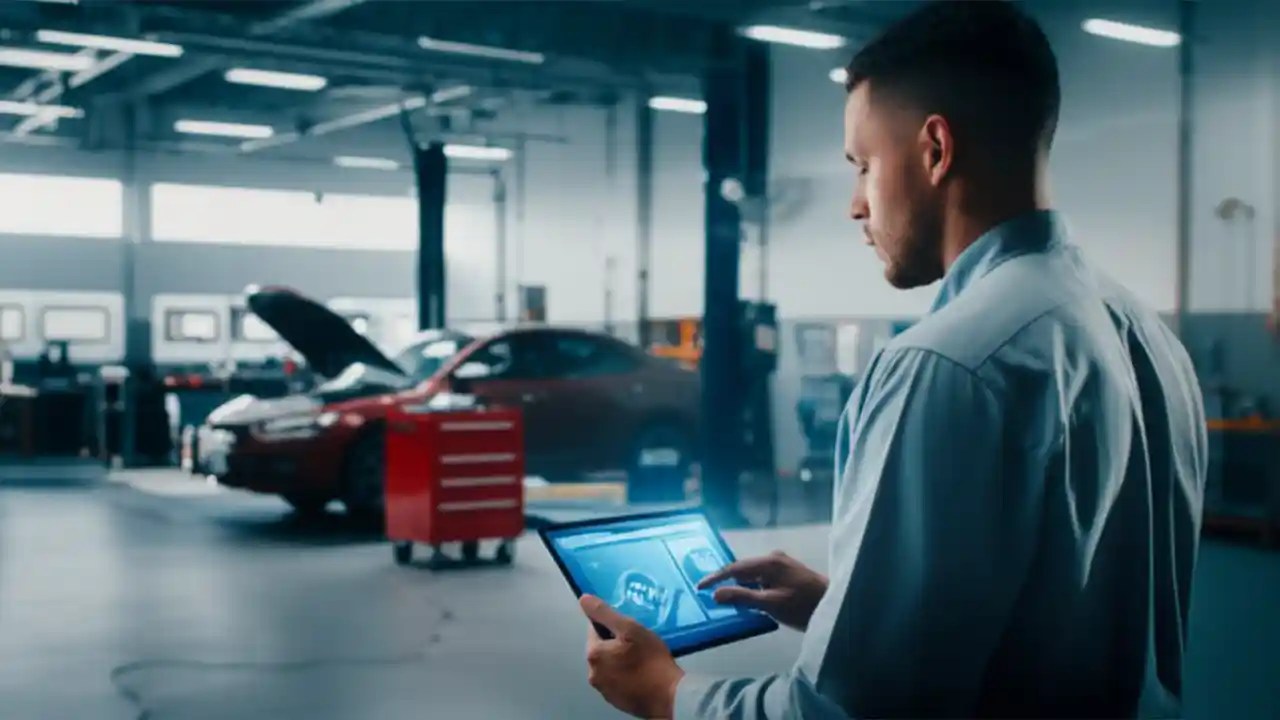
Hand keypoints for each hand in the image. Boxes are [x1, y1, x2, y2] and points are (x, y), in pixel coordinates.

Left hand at [581, 594, 684, 718]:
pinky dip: (625, 676)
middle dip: (615, 644)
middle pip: (601, 649)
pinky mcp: (616, 701)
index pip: (595, 629)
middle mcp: (593, 674)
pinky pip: (617, 681)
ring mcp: (604, 691)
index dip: (613, 626)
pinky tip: (641, 674)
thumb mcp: (630, 629)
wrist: (669, 696)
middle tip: (638, 643)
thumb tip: (583, 599)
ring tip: (641, 659)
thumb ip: (604, 613)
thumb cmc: (650, 659)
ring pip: (609, 666)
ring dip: (619, 660)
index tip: (630, 630)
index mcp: (593, 654)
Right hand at [697, 551, 827, 630]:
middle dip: (726, 581)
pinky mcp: (788, 575)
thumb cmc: (803, 606)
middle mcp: (774, 559)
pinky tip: (747, 599)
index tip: (699, 587)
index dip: (715, 578)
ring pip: (753, 575)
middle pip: (743, 569)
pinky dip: (752, 588)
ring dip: (740, 586)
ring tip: (724, 598)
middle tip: (709, 593)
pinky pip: (762, 579)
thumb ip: (742, 597)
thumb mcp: (770, 604)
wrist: (835, 608)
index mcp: (769, 562)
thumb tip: (716, 594)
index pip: (735, 568)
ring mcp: (782, 565)